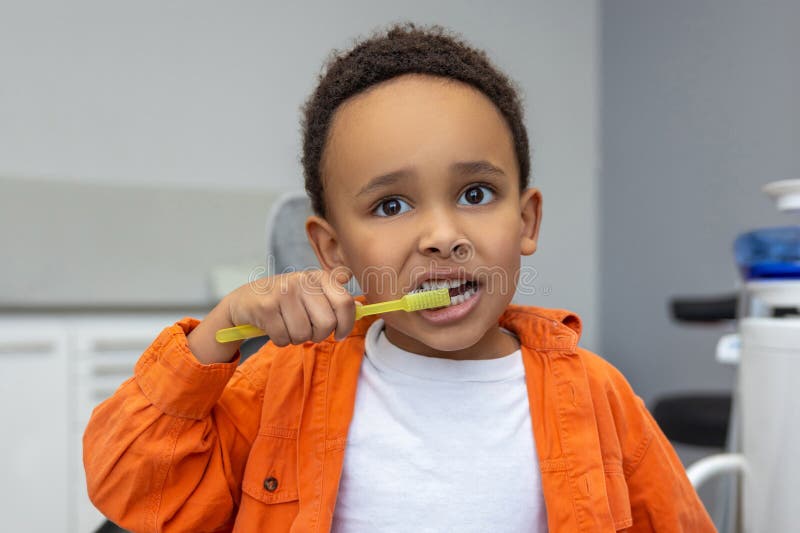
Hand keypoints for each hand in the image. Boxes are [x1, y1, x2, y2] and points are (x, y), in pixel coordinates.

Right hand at [227, 269, 355, 345]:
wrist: (246, 299)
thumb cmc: (286, 299)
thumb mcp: (312, 291)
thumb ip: (336, 296)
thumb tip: (362, 308)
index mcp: (319, 277)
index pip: (345, 303)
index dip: (346, 324)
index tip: (340, 334)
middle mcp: (302, 281)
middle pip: (326, 324)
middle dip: (318, 335)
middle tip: (308, 331)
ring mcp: (283, 293)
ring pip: (303, 335)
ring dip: (297, 338)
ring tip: (289, 326)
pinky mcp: (266, 307)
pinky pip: (283, 338)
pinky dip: (280, 340)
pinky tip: (275, 328)